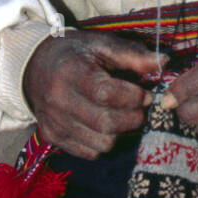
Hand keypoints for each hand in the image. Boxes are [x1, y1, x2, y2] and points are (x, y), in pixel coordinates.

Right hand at [23, 30, 162, 159]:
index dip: (132, 97)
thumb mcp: (101, 45)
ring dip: (120, 132)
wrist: (35, 66)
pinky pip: (88, 152)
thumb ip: (132, 55)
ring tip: (121, 115)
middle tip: (139, 108)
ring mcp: (53, 122)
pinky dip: (103, 142)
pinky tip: (103, 124)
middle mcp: (57, 100)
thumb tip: (163, 62)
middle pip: (105, 123)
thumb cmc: (75, 53)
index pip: (105, 94)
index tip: (145, 94)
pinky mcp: (52, 137)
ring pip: (100, 143)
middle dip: (132, 118)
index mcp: (70, 72)